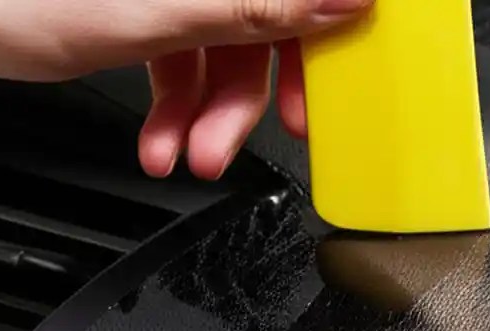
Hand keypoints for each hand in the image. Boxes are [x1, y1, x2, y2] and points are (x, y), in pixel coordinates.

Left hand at [0, 0, 373, 178]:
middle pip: (263, 25)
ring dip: (206, 116)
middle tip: (235, 145)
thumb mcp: (155, 18)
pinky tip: (163, 140)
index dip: (325, 40)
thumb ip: (255, 11)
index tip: (329, 93)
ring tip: (189, 157)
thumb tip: (345, 3)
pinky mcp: (145, 5)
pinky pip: (183, 56)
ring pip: (221, 50)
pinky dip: (176, 105)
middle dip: (247, 99)